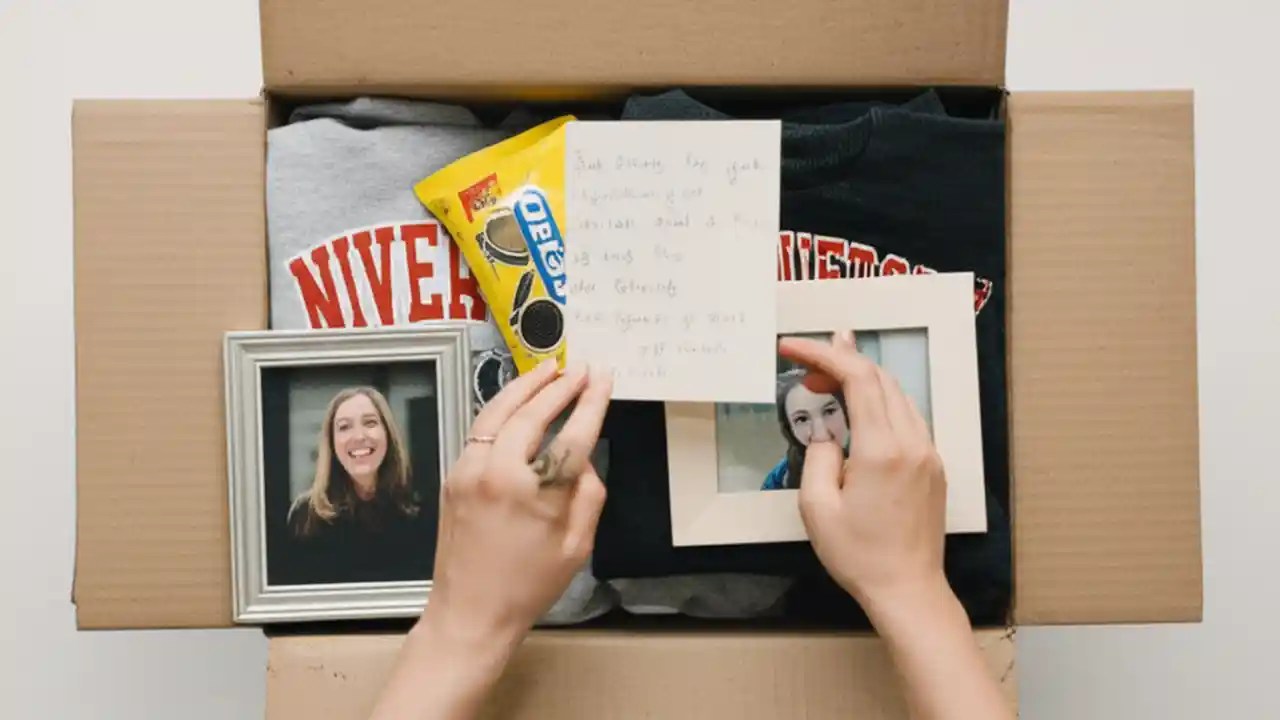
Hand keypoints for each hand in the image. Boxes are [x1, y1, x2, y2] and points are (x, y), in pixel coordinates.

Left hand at [423, 358, 612, 647]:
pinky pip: (480, 430)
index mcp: (533, 492)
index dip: (591, 402)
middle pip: (531, 412)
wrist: (469, 613)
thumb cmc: (527, 587)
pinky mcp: (454, 475)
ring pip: (498, 411)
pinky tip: (517, 399)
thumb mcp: (577, 546)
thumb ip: (588, 496)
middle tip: (581, 368)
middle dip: (559, 386)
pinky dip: (501, 408)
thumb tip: (584, 460)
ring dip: (525, 386)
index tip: (604, 378)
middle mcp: (496, 471)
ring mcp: (468, 469)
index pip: (572, 433)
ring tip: (549, 369)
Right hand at [778, 330, 946, 612]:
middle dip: (840, 362)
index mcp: (882, 450)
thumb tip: (827, 434)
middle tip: (806, 366)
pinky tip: (859, 413)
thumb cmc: (861, 555)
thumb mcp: (816, 508)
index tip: (793, 348)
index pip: (857, 379)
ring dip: (862, 381)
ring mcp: (928, 454)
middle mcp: (912, 444)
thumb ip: (817, 456)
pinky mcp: (934, 466)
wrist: (907, 589)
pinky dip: (881, 403)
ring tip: (828, 385)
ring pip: (897, 394)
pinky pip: (908, 417)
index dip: (823, 354)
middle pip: (879, 378)